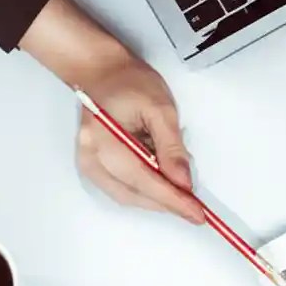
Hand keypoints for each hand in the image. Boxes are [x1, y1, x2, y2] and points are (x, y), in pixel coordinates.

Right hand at [18, 0, 203, 224]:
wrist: (101, 71)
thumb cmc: (130, 82)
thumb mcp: (161, 109)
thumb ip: (172, 148)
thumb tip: (184, 182)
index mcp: (104, 140)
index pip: (143, 180)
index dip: (172, 200)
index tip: (197, 214)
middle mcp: (90, 157)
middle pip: (134, 194)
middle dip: (167, 203)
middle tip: (195, 209)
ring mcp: (88, 164)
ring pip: (127, 196)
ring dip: (156, 199)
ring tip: (181, 196)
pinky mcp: (92, 166)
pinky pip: (121, 189)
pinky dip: (144, 191)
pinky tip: (161, 185)